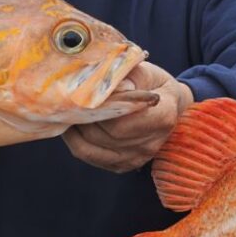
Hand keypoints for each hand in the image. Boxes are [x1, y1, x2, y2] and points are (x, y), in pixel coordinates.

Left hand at [62, 62, 193, 173]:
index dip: (99, 110)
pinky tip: (73, 125)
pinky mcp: (123, 166)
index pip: (121, 123)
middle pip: (104, 136)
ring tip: (67, 113)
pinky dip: (75, 141)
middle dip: (82, 118)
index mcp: (162, 117)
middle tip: (66, 102)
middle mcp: (150, 144)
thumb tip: (93, 81)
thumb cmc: (153, 84)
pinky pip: (89, 157)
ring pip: (91, 150)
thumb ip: (122, 75)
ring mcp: (136, 158)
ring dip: (74, 130)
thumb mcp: (143, 71)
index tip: (83, 95)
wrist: (169, 105)